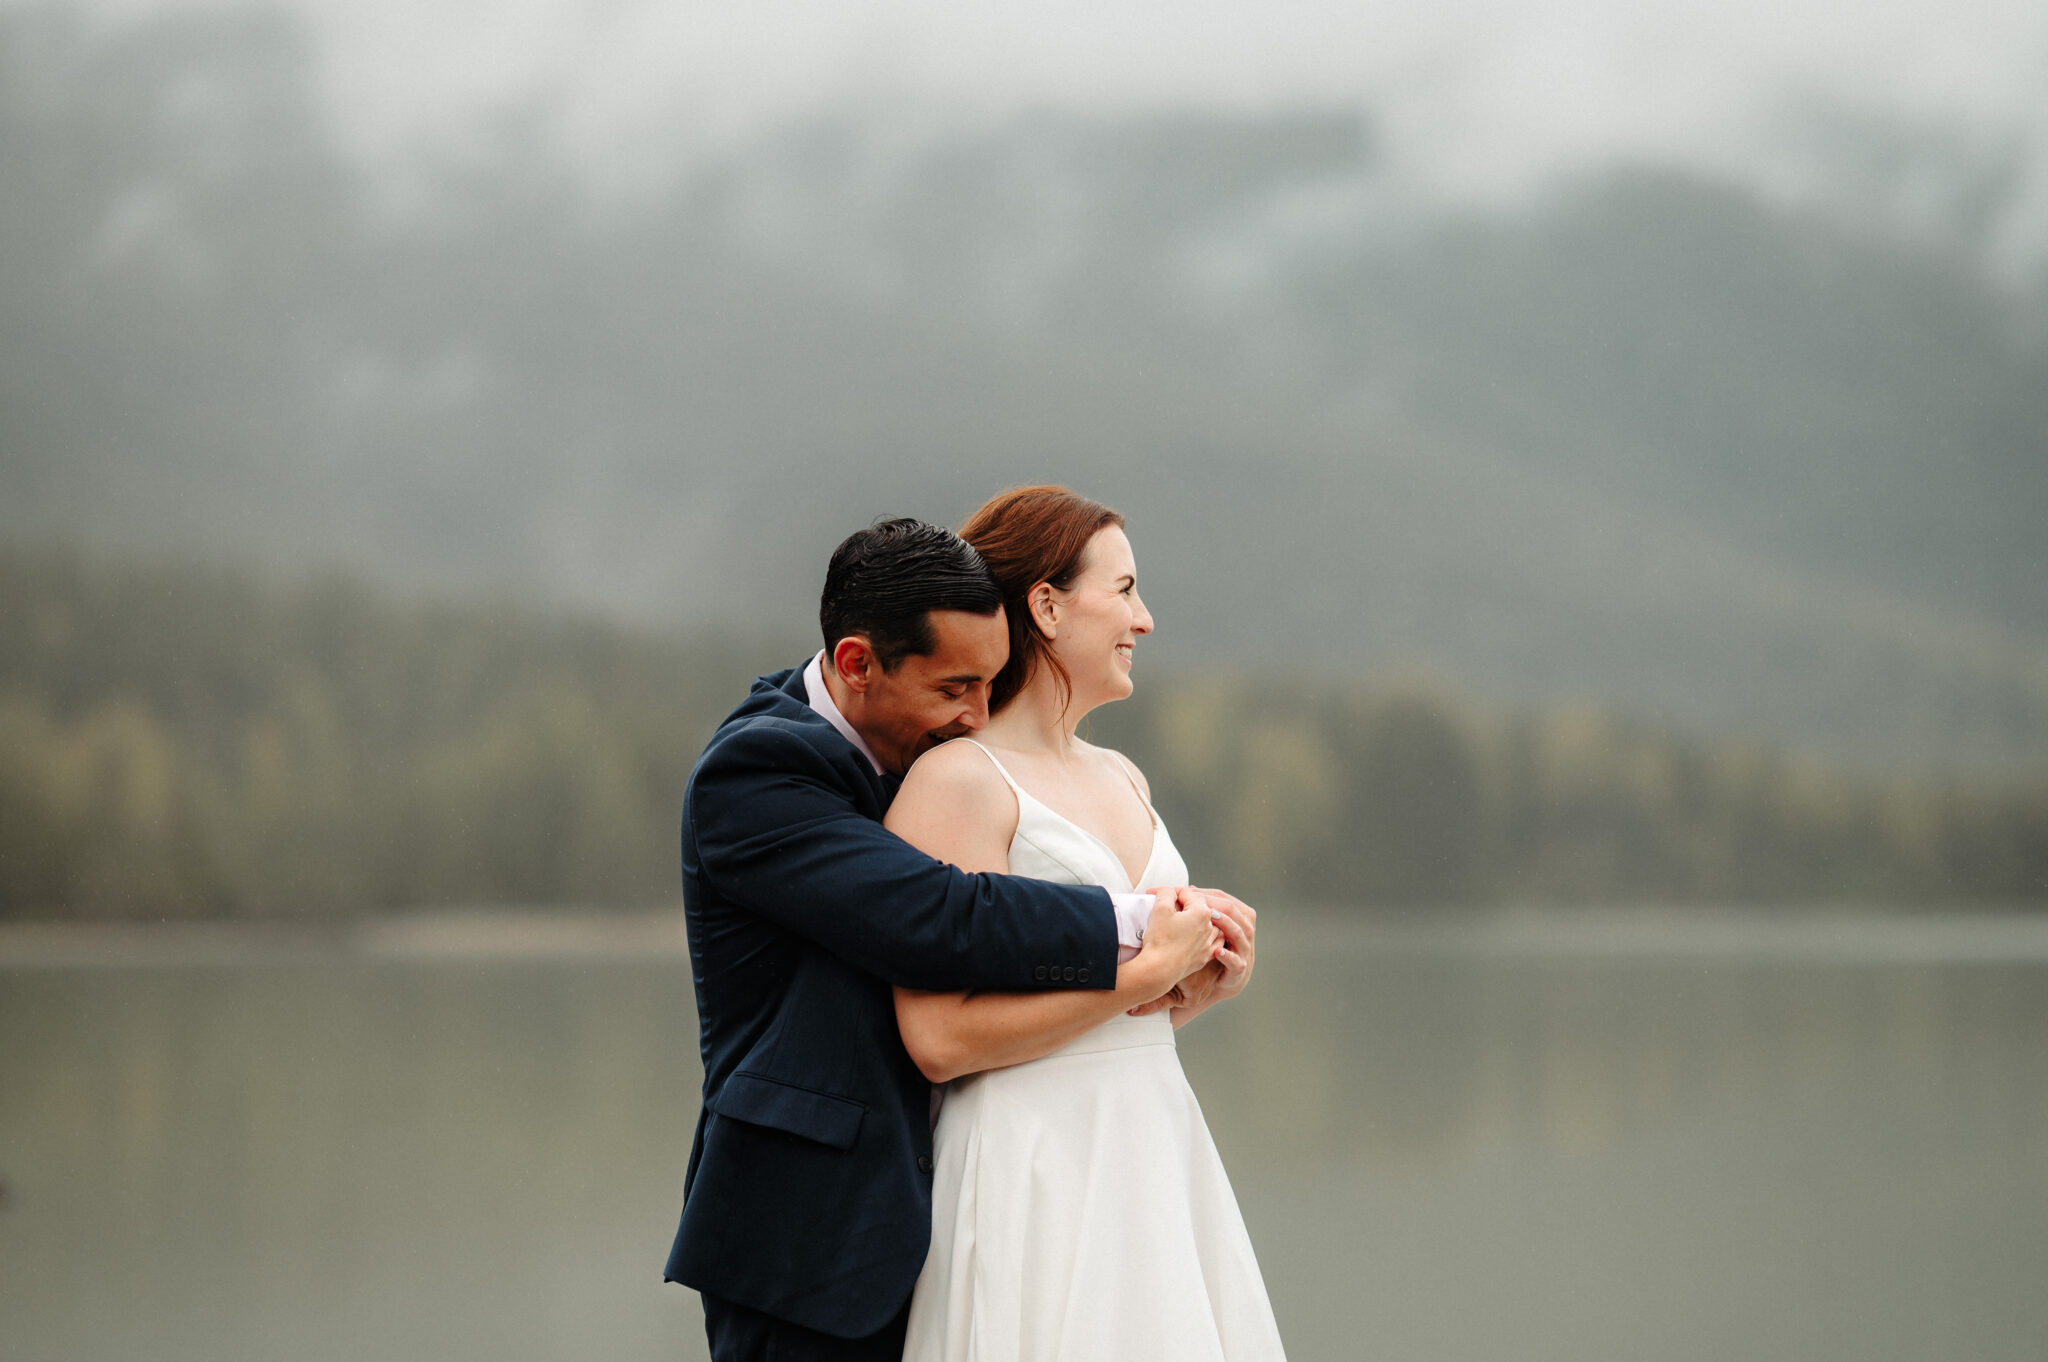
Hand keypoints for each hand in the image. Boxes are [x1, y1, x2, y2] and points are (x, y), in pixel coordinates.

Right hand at [1125, 887, 1222, 1014]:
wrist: (1160, 970)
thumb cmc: (1159, 939)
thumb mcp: (1160, 908)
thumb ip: (1167, 892)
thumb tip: (1170, 891)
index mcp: (1202, 912)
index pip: (1188, 894)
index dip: (1171, 892)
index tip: (1156, 895)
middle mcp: (1211, 927)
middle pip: (1198, 907)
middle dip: (1183, 904)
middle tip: (1167, 905)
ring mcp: (1210, 943)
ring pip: (1207, 924)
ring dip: (1196, 919)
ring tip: (1182, 918)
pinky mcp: (1205, 957)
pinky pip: (1210, 941)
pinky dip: (1204, 935)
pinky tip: (1196, 935)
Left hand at [1196, 887, 1255, 1002]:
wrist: (1209, 988)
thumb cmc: (1204, 954)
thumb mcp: (1202, 931)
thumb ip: (1197, 913)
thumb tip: (1185, 890)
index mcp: (1236, 921)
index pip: (1228, 901)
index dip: (1210, 895)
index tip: (1190, 891)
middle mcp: (1244, 935)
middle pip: (1239, 913)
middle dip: (1220, 905)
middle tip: (1200, 901)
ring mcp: (1244, 953)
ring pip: (1241, 934)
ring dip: (1227, 924)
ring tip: (1212, 918)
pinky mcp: (1238, 972)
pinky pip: (1237, 962)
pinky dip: (1229, 956)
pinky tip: (1218, 951)